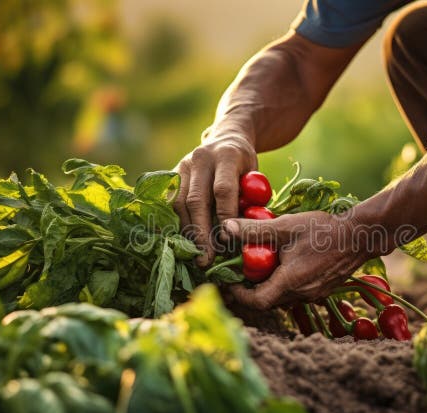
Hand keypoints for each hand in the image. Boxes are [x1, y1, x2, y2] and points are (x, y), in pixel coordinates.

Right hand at [174, 135, 256, 265]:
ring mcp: (183, 165)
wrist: (226, 140)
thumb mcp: (256, 177)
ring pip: (179, 204)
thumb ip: (251, 201)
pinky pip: (170, 203)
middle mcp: (201, 158)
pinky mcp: (172, 175)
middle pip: (196, 200)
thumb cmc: (245, 166)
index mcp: (226, 155)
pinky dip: (178, 224)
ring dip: (187, 232)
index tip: (228, 242)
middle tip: (206, 259)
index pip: (223, 190)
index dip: (225, 218)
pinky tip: (186, 242)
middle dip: (201, 233)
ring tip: (196, 254)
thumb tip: (245, 235)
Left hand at [221, 211, 371, 309]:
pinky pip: (297, 292)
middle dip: (252, 288)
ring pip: (283, 296)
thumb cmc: (323, 230)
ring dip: (270, 284)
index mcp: (290, 283)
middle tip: (241, 270)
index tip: (230, 280)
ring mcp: (314, 294)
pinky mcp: (322, 289)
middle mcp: (302, 294)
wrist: (360, 235)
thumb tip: (225, 229)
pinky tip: (285, 262)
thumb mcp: (285, 226)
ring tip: (262, 263)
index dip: (239, 294)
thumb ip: (254, 230)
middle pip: (268, 300)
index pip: (256, 302)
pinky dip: (285, 282)